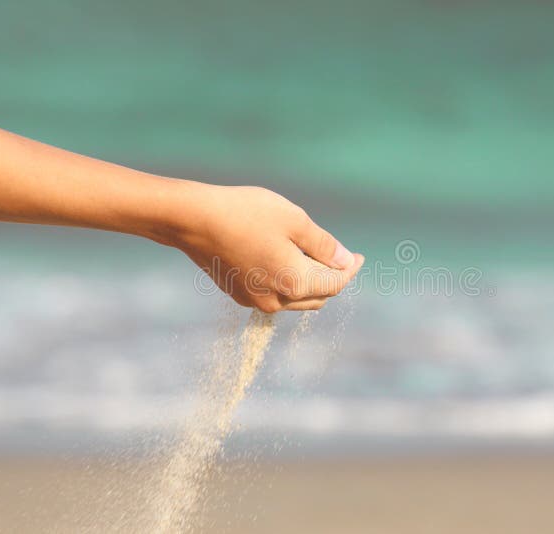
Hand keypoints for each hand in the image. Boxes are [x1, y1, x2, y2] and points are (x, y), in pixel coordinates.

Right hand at [167, 183, 363, 311]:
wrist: (193, 220)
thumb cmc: (245, 213)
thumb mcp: (294, 220)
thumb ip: (323, 245)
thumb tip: (345, 261)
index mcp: (295, 282)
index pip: (336, 283)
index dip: (351, 269)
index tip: (360, 257)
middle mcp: (277, 300)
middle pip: (318, 296)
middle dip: (333, 279)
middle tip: (341, 258)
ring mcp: (255, 300)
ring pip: (296, 299)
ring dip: (311, 284)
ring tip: (315, 260)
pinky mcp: (239, 295)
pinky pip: (275, 295)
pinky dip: (289, 284)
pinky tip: (286, 262)